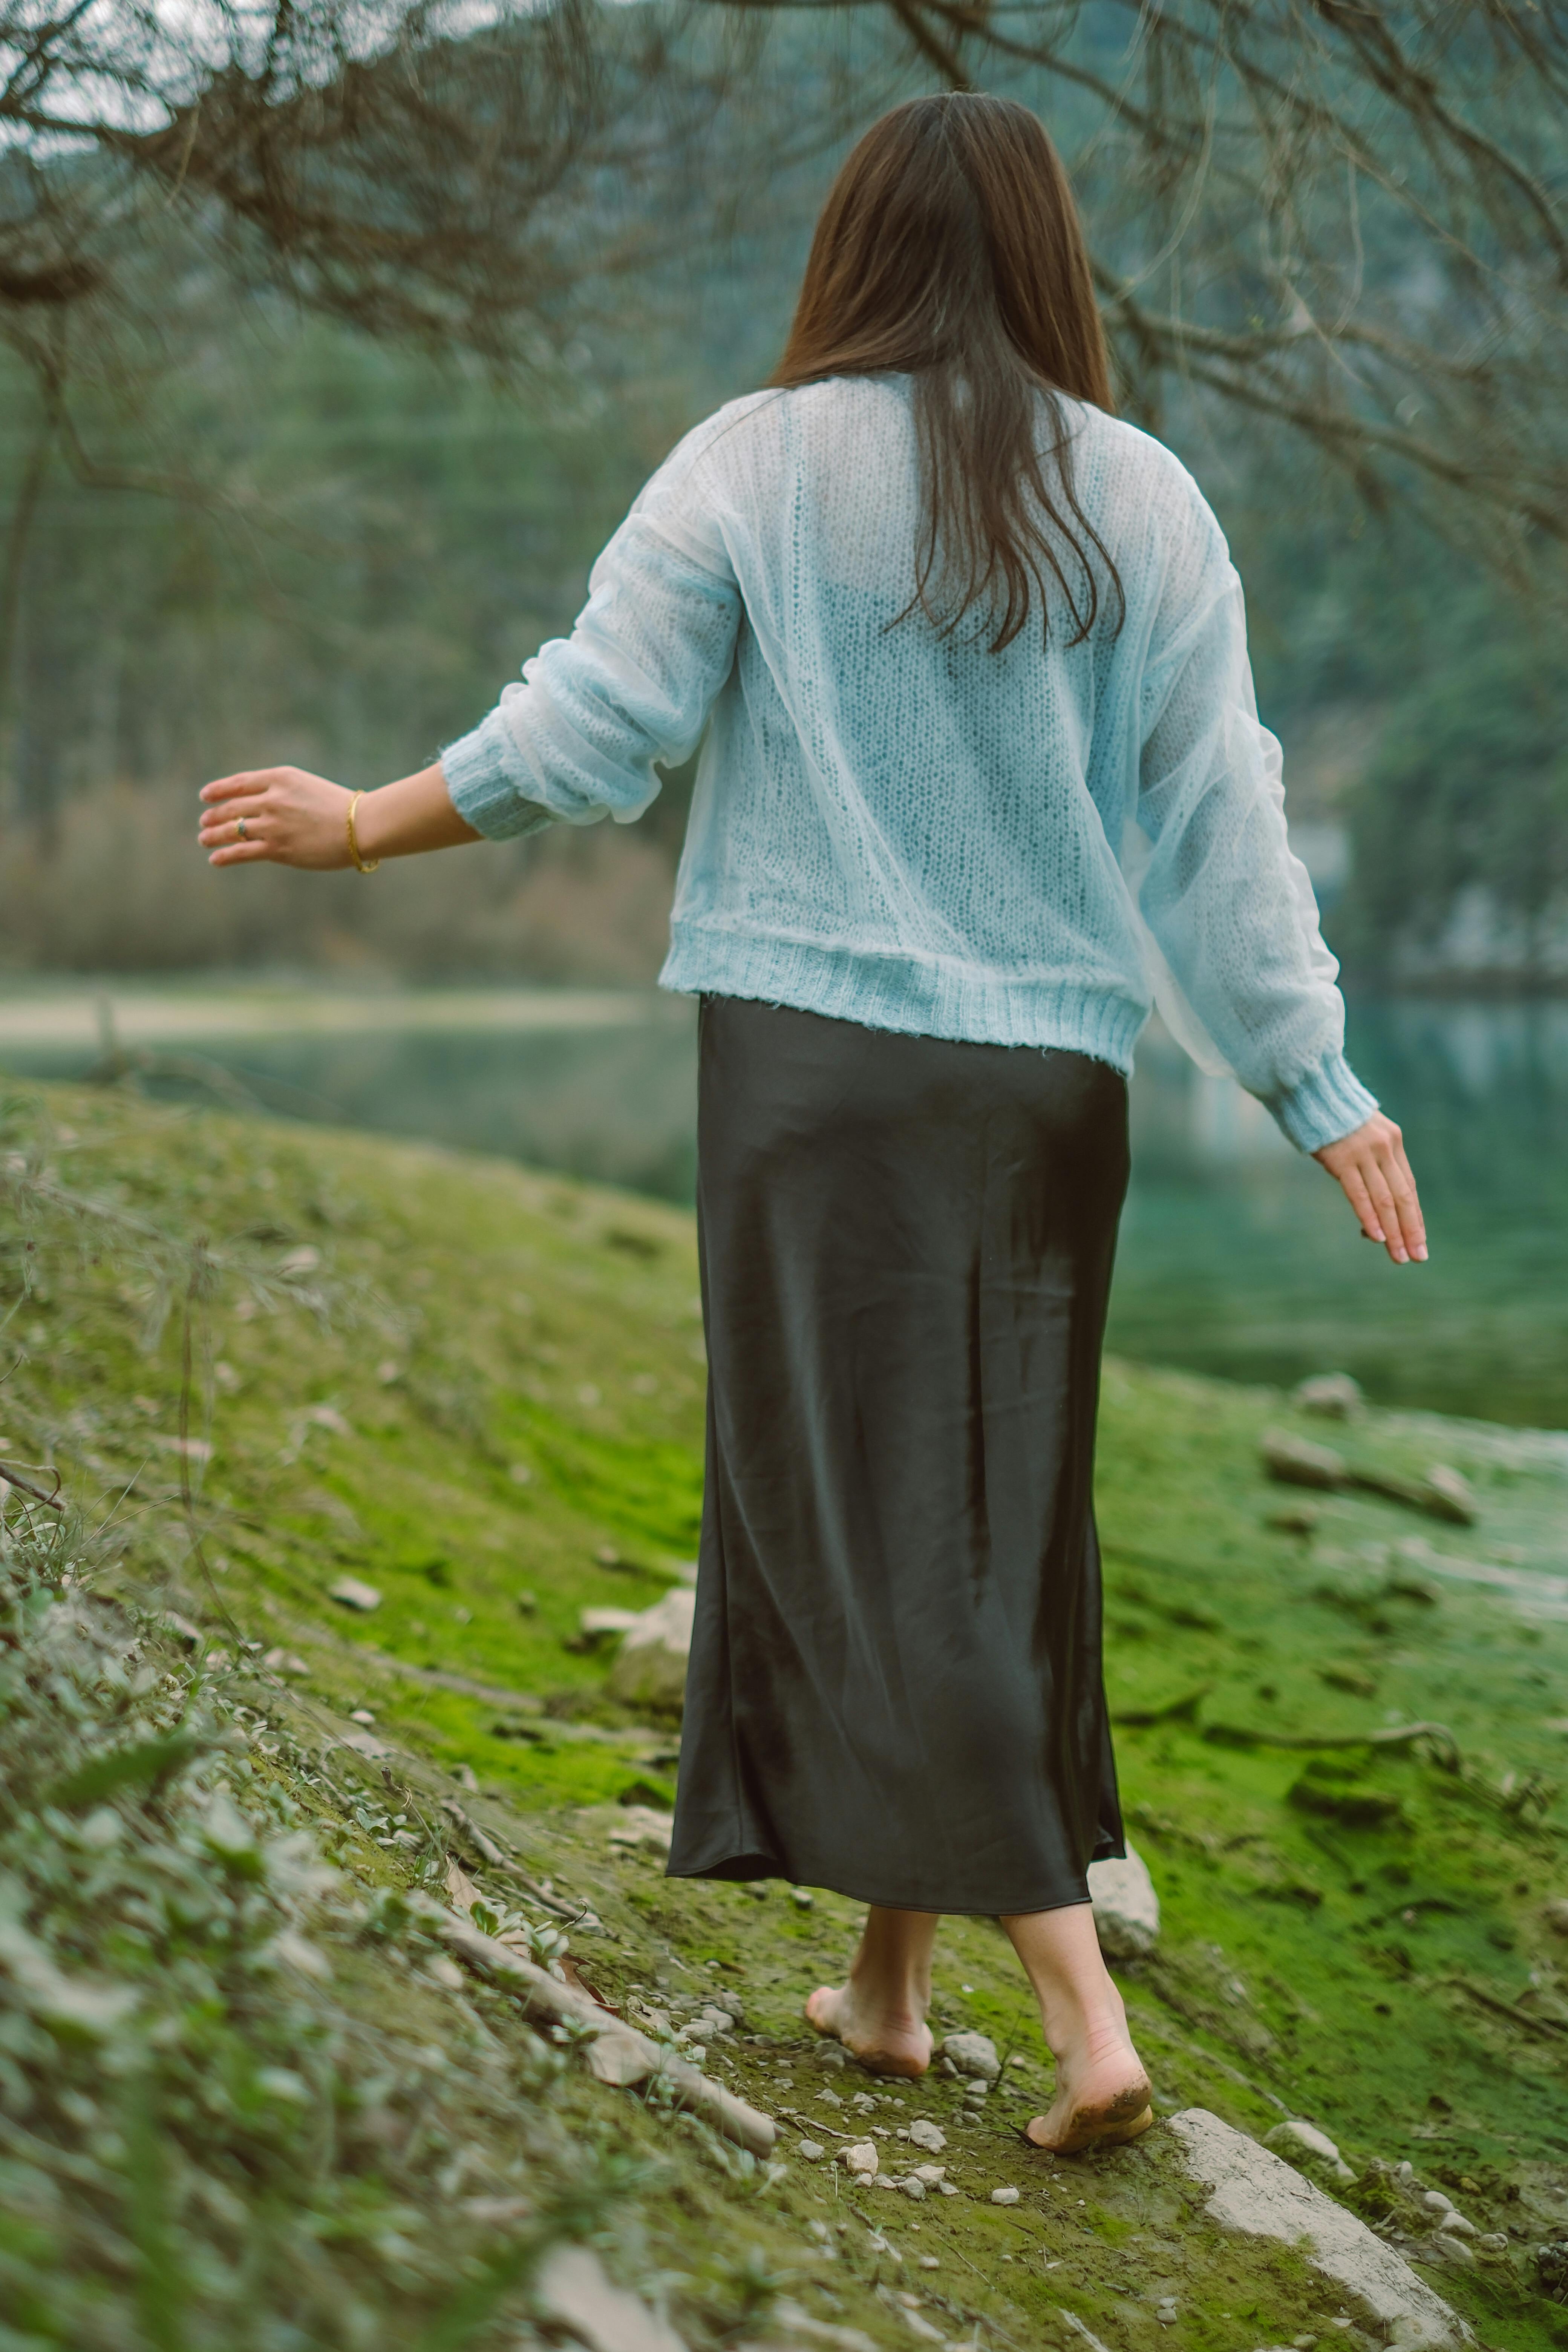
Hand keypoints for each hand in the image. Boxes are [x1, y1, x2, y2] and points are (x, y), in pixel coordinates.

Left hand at [198, 767, 353, 868]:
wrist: (362, 826)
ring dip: (214, 835)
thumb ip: (283, 792)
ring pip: (232, 829)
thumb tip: (261, 807)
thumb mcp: (308, 787)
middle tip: (204, 822)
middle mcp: (272, 798)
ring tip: (204, 839)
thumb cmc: (342, 808)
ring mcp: (273, 824)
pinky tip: (215, 859)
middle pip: (232, 806)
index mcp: (280, 778)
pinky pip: (242, 852)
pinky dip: (225, 856)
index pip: (239, 783)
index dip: (218, 790)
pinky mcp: (278, 848)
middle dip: (214, 815)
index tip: (205, 796)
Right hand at [1314, 1113, 1426, 1264]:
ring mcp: (1364, 1153)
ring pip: (1385, 1200)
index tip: (1419, 1241)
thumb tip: (1370, 1201)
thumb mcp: (1361, 1135)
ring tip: (1399, 1256)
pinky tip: (1375, 1236)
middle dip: (1410, 1230)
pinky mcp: (1341, 1159)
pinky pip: (1359, 1193)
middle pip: (1403, 1197)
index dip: (1414, 1217)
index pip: (1409, 1188)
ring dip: (1393, 1231)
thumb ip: (1369, 1162)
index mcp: (1393, 1142)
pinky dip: (1369, 1216)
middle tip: (1418, 1257)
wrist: (1311, 1089)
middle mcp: (1385, 1148)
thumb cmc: (1331, 1116)